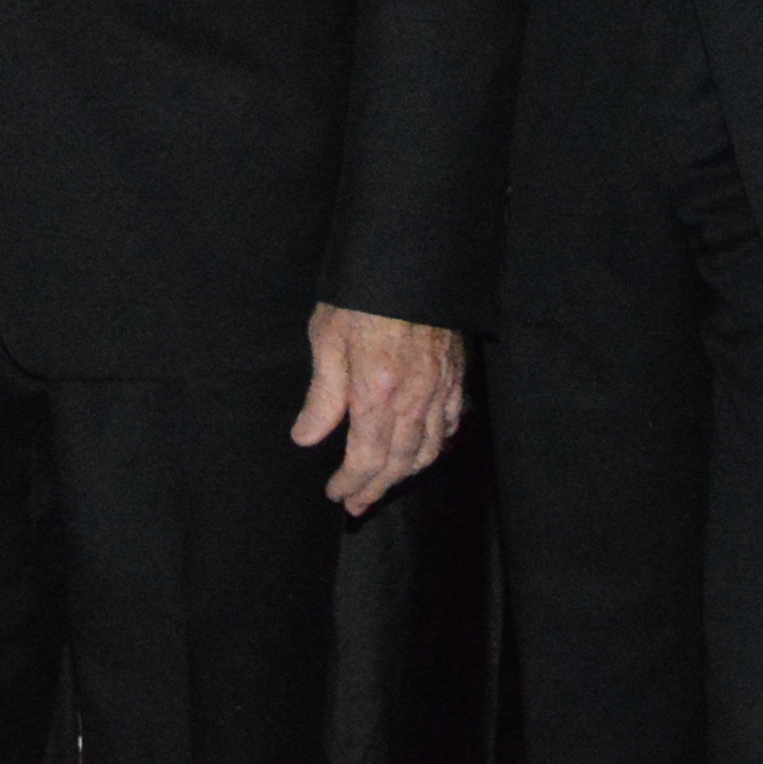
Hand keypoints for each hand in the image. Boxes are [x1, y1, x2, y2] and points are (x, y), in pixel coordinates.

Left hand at [292, 306, 464, 510]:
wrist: (411, 260)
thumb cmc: (361, 295)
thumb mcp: (327, 338)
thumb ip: (322, 395)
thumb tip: (307, 437)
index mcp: (378, 392)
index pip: (366, 457)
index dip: (351, 482)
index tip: (336, 494)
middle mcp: (415, 399)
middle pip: (399, 462)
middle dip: (376, 488)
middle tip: (356, 504)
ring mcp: (440, 389)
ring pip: (428, 449)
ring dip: (405, 473)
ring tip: (384, 485)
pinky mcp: (456, 376)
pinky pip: (450, 424)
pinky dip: (435, 445)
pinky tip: (423, 451)